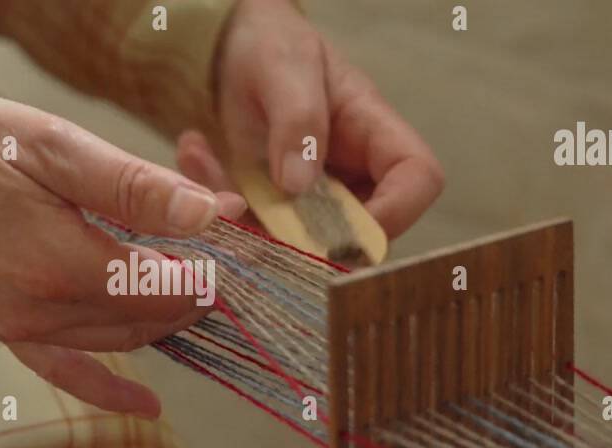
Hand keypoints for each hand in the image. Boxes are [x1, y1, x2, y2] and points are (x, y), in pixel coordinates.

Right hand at [0, 80, 246, 416]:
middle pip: (150, 316)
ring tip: (190, 283)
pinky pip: (66, 373)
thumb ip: (134, 187)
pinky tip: (145, 408)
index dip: (208, 263)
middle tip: (216, 248)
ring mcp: (17, 328)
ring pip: (120, 340)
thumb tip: (207, 214)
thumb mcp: (53, 145)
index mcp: (58, 263)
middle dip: (193, 287)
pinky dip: (109, 390)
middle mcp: (38, 311)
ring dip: (162, 316)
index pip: (167, 284)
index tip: (230, 231)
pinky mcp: (1, 330)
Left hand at [176, 0, 443, 237]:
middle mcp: (351, 172)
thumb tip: (299, 185)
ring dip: (245, 218)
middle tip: (247, 210)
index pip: (417, 181)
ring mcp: (311, 195)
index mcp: (373, 131)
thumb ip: (297, 120)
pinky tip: (194, 152)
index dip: (394, 214)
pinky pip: (253, 226)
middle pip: (357, 231)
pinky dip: (218, 201)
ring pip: (296, 239)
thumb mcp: (283, 66)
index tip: (341, 233)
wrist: (228, 44)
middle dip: (301, 237)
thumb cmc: (270, 44)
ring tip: (205, 162)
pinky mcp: (272, 206)